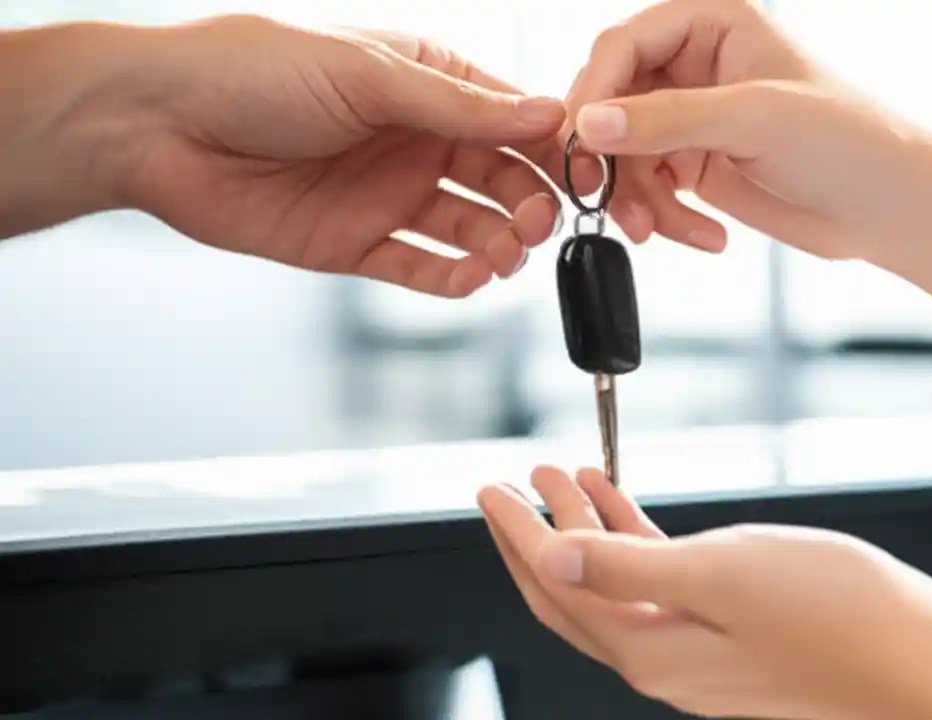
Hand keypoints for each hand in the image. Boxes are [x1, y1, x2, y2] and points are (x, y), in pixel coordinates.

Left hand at [93, 16, 600, 296]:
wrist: (157, 125)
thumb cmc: (251, 71)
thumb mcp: (368, 76)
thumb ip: (459, 107)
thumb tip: (546, 115)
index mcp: (424, 83)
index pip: (510, 117)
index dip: (550, 145)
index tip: (584, 172)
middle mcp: (413, 139)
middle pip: (499, 176)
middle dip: (530, 201)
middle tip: (542, 222)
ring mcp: (386, 192)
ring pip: (468, 226)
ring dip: (498, 242)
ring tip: (508, 255)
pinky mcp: (354, 242)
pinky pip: (418, 266)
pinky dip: (451, 277)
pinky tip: (471, 278)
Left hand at [479, 467, 931, 719]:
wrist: (925, 660)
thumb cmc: (838, 615)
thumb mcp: (716, 574)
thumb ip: (625, 566)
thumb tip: (551, 558)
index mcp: (650, 651)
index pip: (557, 588)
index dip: (517, 534)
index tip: (491, 488)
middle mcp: (666, 662)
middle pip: (575, 592)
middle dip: (540, 533)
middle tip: (514, 481)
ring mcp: (700, 655)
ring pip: (618, 585)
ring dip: (589, 530)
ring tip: (567, 476)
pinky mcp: (733, 640)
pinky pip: (660, 589)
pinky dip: (637, 544)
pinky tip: (632, 509)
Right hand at [564, 0, 931, 259]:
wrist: (891, 208)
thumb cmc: (848, 140)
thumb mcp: (754, 119)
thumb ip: (667, 119)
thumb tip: (589, 124)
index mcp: (713, 23)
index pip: (624, 45)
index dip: (594, 92)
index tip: (578, 141)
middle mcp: (698, 66)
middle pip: (613, 103)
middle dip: (609, 156)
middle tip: (599, 196)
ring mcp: (696, 120)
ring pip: (626, 154)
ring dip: (634, 197)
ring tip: (657, 229)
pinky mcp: (699, 167)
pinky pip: (651, 190)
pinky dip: (666, 218)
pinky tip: (705, 236)